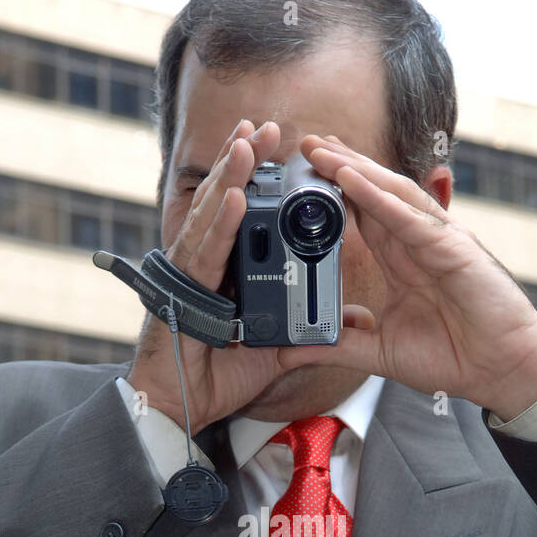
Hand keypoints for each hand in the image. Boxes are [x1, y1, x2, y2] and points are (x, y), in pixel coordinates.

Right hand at [127, 119, 288, 435]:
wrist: (179, 409)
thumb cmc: (216, 379)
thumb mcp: (275, 352)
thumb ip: (315, 334)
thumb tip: (358, 325)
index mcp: (226, 270)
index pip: (244, 214)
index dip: (258, 179)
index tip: (280, 150)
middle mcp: (206, 263)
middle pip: (226, 200)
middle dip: (245, 160)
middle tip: (266, 126)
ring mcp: (190, 274)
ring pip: (213, 215)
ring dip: (233, 176)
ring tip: (249, 141)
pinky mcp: (181, 292)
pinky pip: (205, 253)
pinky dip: (222, 224)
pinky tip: (238, 197)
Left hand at [277, 134, 536, 420]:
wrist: (502, 373)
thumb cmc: (454, 357)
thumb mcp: (380, 352)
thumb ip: (337, 346)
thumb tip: (290, 350)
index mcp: (404, 261)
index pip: (364, 217)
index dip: (335, 193)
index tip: (302, 176)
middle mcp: (420, 243)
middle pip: (374, 194)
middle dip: (340, 166)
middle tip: (303, 143)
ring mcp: (438, 241)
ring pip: (390, 194)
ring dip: (354, 170)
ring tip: (320, 151)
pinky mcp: (453, 249)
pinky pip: (409, 218)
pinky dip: (379, 197)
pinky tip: (351, 179)